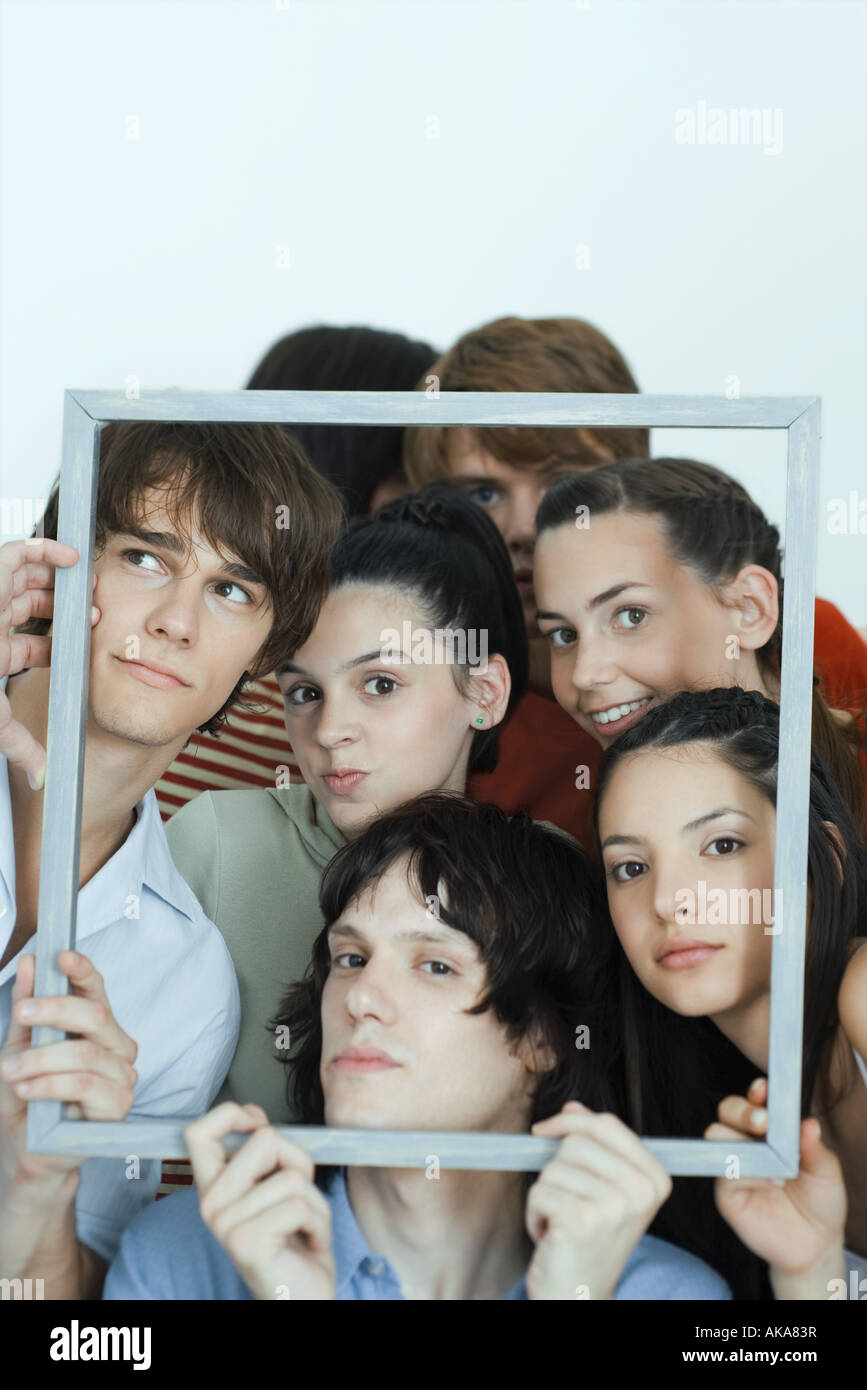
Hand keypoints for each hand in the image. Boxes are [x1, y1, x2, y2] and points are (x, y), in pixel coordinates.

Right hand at [0, 537, 98, 787]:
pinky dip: (46, 549)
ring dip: (63, 579)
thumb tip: (43, 779)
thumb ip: (19, 747)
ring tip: (91, 582)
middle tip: (96, 612)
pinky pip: (18, 550)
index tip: (88, 645)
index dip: (62, 645)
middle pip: (35, 607)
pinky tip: (72, 557)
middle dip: (67, 609)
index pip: (33, 645)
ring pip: (29, 577)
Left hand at [0, 952, 137, 1273]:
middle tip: (23, 1013)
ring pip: (86, 1053)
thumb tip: (29, 964)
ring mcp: (122, 1077)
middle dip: (56, 1010)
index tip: (61, 956)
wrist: (24, 1148)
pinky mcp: (117, 1107)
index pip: (96, 991)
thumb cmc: (26, 1095)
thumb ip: (27, 1007)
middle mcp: (117, 1047)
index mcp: (97, 1028)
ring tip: (10, 1071)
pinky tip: (26, 1089)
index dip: (83, 971)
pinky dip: (49, 1084)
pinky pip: (85, 1086)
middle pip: (95, 1016)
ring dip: (42, 1058)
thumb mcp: (19, 1045)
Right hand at [187, 1102, 335, 1300]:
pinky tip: (309, 1244)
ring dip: (315, 1203)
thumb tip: (257, 1119)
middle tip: (297, 1197)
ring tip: (304, 1228)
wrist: (303, 1297)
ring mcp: (226, 1223)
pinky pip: (300, 1205)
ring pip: (291, 1176)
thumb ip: (264, 1155)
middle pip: (265, 1139)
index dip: (231, 1114)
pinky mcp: (247, 1241)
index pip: (198, 1132)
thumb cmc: (294, 1242)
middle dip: (298, 1163)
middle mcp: (211, 1204)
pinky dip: (320, 1224)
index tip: (256, 1123)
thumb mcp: (276, 1188)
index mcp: (214, 1187)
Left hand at [526, 1101, 672, 1299]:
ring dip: (546, 1195)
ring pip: (553, 1166)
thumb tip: (573, 1107)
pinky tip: (552, 1236)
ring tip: (563, 1223)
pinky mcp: (582, 1221)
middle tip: (569, 1204)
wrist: (579, 1297)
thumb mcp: (602, 1189)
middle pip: (576, 1142)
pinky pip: (539, 1191)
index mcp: (654, 1179)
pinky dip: (535, 1213)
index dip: (570, 1121)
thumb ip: (593, 1145)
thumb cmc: (589, 1243)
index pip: (607, 1124)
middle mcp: (641, 1192)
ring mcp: (614, 1207)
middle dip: (558, 1170)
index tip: (548, 1130)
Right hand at [705, 1077, 846, 1289]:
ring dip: (740, 1140)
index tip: (763, 1089)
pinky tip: (770, 1184)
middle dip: (742, 1110)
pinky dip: (747, 1174)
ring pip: (716, 1135)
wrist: (815, 1244)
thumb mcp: (826, 1171)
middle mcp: (747, 1142)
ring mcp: (733, 1165)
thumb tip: (808, 1123)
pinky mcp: (726, 1192)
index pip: (754, 1100)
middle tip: (763, 1122)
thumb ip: (814, 1147)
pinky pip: (724, 1172)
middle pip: (727, 1110)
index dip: (755, 1091)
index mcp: (770, 1130)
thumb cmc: (820, 1201)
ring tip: (772, 1161)